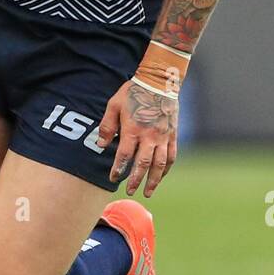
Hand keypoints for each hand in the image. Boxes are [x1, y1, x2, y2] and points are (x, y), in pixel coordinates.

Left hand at [97, 79, 177, 196]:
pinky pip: (171, 156)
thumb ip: (107, 126)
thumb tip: (101, 145)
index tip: (113, 178)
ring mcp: (163, 137)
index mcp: (133, 130)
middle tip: (130, 191)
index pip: (124, 156)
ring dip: (153, 180)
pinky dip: (166, 169)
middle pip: (142, 164)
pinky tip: (161, 176)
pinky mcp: (172, 135)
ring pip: (159, 164)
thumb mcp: (114, 105)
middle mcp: (149, 136)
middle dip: (135, 180)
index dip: (118, 169)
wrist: (159, 82)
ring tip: (148, 192)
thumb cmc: (133, 93)